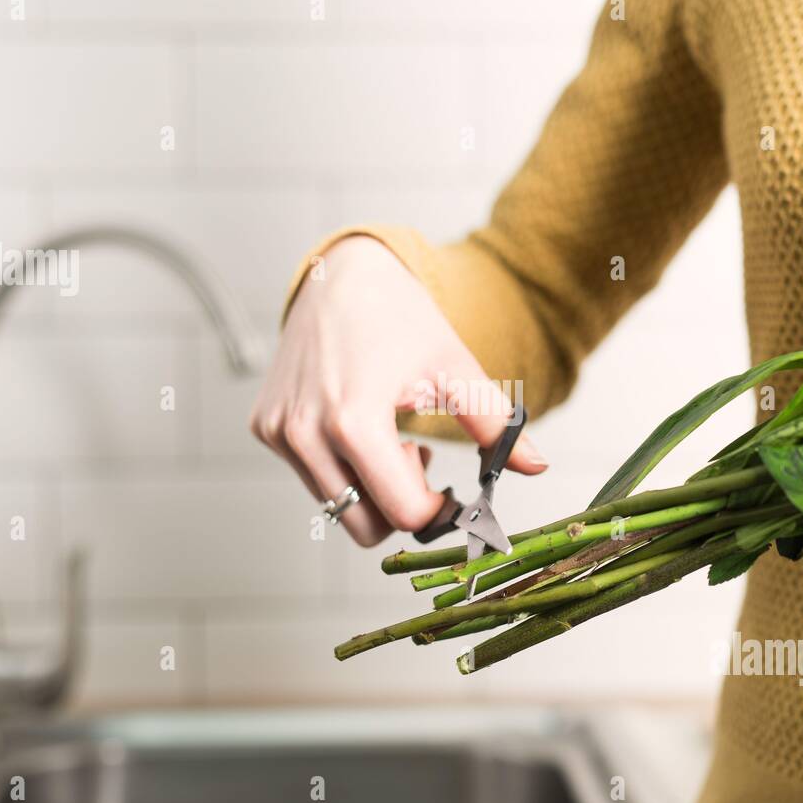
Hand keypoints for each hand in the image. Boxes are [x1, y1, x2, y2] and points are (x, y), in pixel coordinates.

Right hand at [250, 235, 546, 546]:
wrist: (340, 274)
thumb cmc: (399, 317)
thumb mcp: (454, 369)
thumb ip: (496, 425)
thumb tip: (537, 465)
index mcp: (355, 421)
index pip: (404, 512)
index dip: (439, 512)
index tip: (454, 496)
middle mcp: (306, 432)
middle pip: (365, 527)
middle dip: (400, 508)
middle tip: (421, 464)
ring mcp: (279, 432)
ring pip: (337, 507)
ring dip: (372, 488)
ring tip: (391, 439)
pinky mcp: (265, 427)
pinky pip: (311, 478)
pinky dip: (342, 466)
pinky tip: (360, 426)